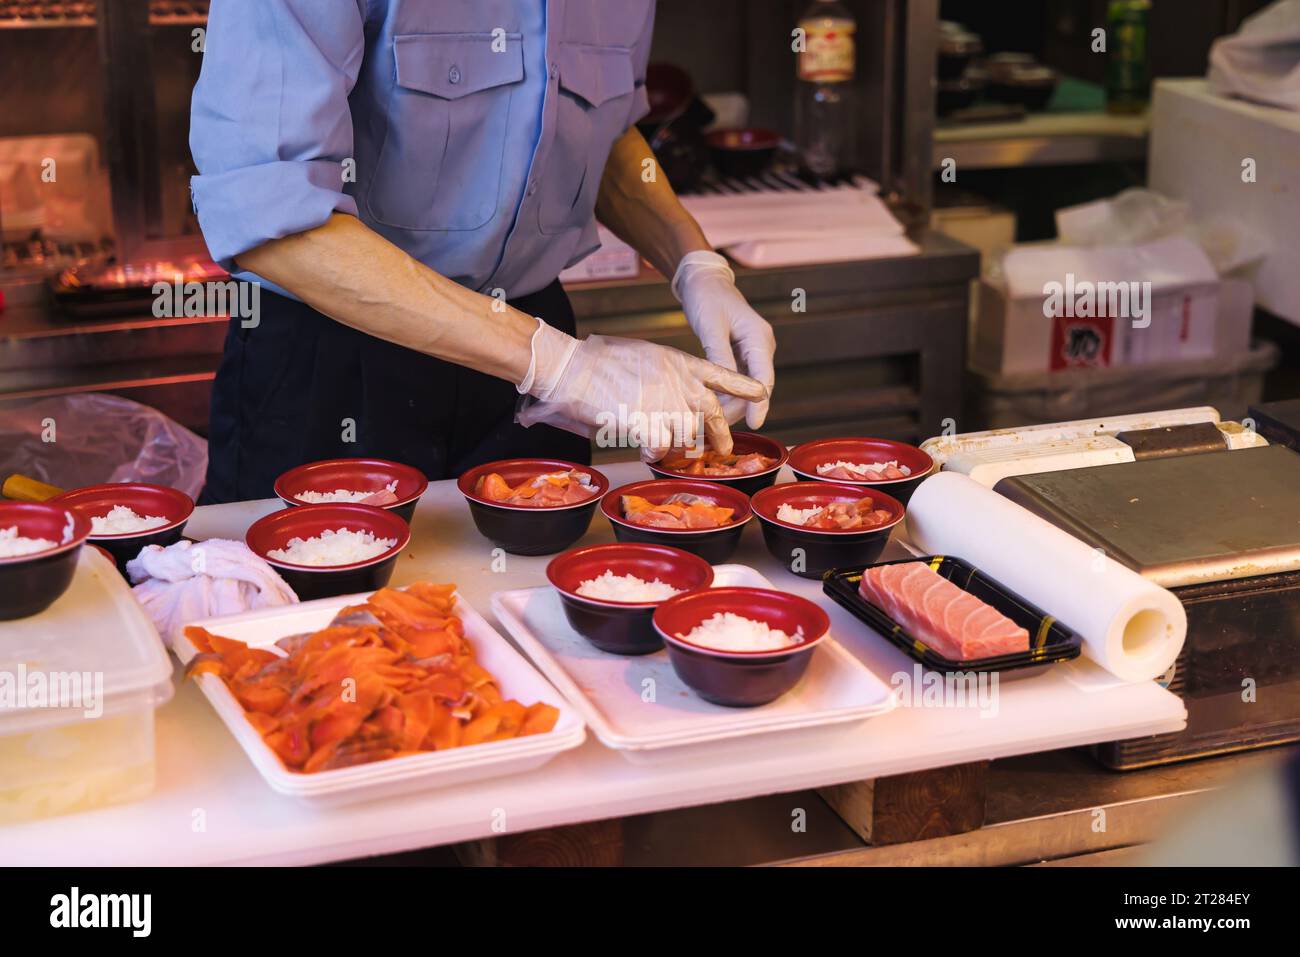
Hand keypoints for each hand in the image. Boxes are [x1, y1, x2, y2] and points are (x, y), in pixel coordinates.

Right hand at [515, 322, 767, 461]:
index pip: (721, 373)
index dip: (743, 385)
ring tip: (659, 446)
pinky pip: (662, 449)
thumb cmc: (594, 362)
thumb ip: (658, 377)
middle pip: (714, 413)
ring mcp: (667, 403)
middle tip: (722, 449)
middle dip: (719, 435)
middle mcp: (680, 382)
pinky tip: (642, 449)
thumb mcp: (639, 357)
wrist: (572, 368)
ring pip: (687, 435)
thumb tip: (657, 395)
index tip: (761, 392)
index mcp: (678, 362)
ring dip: (675, 446)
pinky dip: (653, 453)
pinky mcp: (650, 423)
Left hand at [673, 250, 776, 428]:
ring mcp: (753, 352)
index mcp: (760, 338)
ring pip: (748, 387)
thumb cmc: (707, 298)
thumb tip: (727, 385)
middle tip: (720, 426)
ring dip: (734, 403)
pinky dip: (729, 393)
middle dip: (742, 408)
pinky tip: (715, 406)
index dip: (760, 403)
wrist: (703, 281)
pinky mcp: (742, 355)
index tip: (755, 424)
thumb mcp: (711, 326)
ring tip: (714, 421)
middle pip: (758, 387)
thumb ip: (720, 355)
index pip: (764, 378)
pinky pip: (739, 380)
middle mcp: (761, 347)